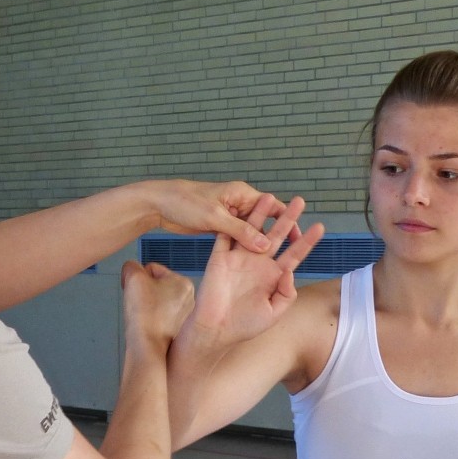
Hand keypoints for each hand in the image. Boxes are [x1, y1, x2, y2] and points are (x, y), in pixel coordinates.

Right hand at [121, 260, 193, 351]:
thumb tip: (131, 270)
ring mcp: (185, 315)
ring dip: (146, 305)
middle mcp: (189, 298)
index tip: (134, 292)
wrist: (147, 346)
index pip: (151, 269)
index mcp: (183, 282)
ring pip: (157, 301)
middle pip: (155, 285)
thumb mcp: (134, 278)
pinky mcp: (177, 330)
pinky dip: (151, 318)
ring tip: (143, 316)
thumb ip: (131, 267)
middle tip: (138, 305)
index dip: (137, 279)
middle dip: (144, 292)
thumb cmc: (144, 314)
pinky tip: (147, 324)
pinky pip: (159, 316)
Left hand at [150, 180, 298, 254]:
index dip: (287, 223)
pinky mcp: (219, 226)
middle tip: (291, 255)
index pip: (274, 208)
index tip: (297, 240)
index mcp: (243, 195)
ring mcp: (229, 215)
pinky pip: (238, 238)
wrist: (159, 204)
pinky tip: (251, 262)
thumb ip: (241, 232)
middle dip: (277, 237)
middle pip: (266, 221)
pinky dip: (245, 247)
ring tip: (273, 263)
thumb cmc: (186, 204)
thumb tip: (266, 246)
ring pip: (252, 232)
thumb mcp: (215, 218)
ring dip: (260, 245)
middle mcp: (239, 203)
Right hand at [187, 195, 323, 346]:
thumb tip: (290, 271)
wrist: (215, 329)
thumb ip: (286, 293)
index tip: (320, 227)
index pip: (294, 254)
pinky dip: (232, 223)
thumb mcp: (274, 313)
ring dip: (261, 214)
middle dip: (288, 218)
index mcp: (273, 275)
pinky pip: (226, 237)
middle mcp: (258, 263)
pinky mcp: (220, 258)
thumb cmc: (246, 325)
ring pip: (252, 230)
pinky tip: (238, 209)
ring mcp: (239, 258)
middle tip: (299, 201)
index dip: (306, 241)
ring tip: (270, 197)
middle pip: (276, 235)